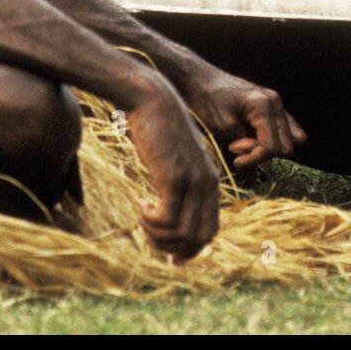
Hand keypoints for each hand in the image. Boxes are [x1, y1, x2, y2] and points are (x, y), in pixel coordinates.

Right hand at [124, 86, 220, 261]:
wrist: (153, 99)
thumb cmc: (158, 128)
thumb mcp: (174, 159)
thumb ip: (177, 182)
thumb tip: (166, 209)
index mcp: (210, 183)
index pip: (209, 232)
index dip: (188, 248)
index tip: (166, 250)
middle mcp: (207, 185)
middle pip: (200, 239)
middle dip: (173, 247)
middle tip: (148, 235)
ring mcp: (193, 181)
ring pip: (184, 234)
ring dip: (158, 236)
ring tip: (142, 219)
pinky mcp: (175, 177)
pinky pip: (168, 219)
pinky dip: (152, 222)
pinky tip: (140, 205)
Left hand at [184, 71, 305, 169]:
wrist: (200, 79)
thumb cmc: (208, 100)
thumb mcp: (223, 126)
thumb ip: (246, 144)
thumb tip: (267, 162)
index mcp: (264, 105)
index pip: (271, 147)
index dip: (254, 158)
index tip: (235, 156)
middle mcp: (276, 103)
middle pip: (286, 146)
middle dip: (262, 154)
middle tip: (238, 148)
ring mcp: (277, 104)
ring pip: (291, 139)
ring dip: (269, 148)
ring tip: (244, 142)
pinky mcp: (273, 107)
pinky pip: (287, 130)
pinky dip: (274, 140)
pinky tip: (252, 138)